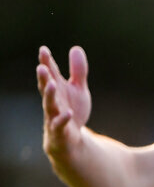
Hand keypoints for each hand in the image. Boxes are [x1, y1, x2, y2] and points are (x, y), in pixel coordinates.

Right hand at [36, 46, 91, 165]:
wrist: (70, 138)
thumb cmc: (71, 109)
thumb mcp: (78, 89)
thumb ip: (78, 71)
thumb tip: (76, 48)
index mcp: (57, 89)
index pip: (50, 74)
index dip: (47, 62)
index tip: (43, 49)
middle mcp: (53, 101)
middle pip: (46, 88)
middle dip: (44, 78)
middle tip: (41, 67)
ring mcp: (54, 116)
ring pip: (49, 105)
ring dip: (49, 95)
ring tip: (51, 84)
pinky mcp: (60, 130)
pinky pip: (60, 124)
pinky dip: (63, 119)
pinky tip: (68, 112)